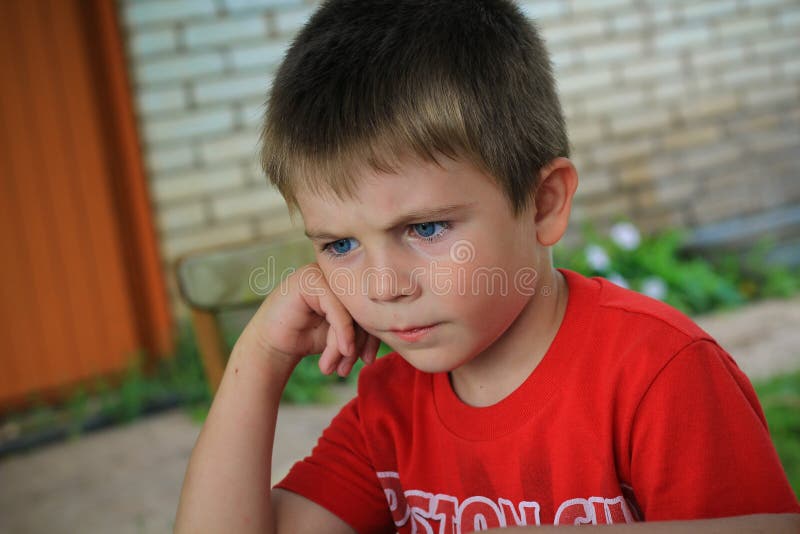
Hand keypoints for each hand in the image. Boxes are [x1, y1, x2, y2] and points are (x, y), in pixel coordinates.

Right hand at [244, 263, 380, 376]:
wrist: (272, 347)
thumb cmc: (307, 338)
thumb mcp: (342, 335)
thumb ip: (362, 328)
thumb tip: (394, 331)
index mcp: (345, 284)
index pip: (369, 308)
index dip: (372, 337)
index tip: (368, 361)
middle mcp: (335, 275)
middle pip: (361, 309)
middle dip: (358, 344)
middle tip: (349, 368)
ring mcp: (321, 273)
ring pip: (350, 312)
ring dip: (346, 345)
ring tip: (338, 368)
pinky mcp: (310, 280)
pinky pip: (337, 310)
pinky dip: (342, 335)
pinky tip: (340, 354)